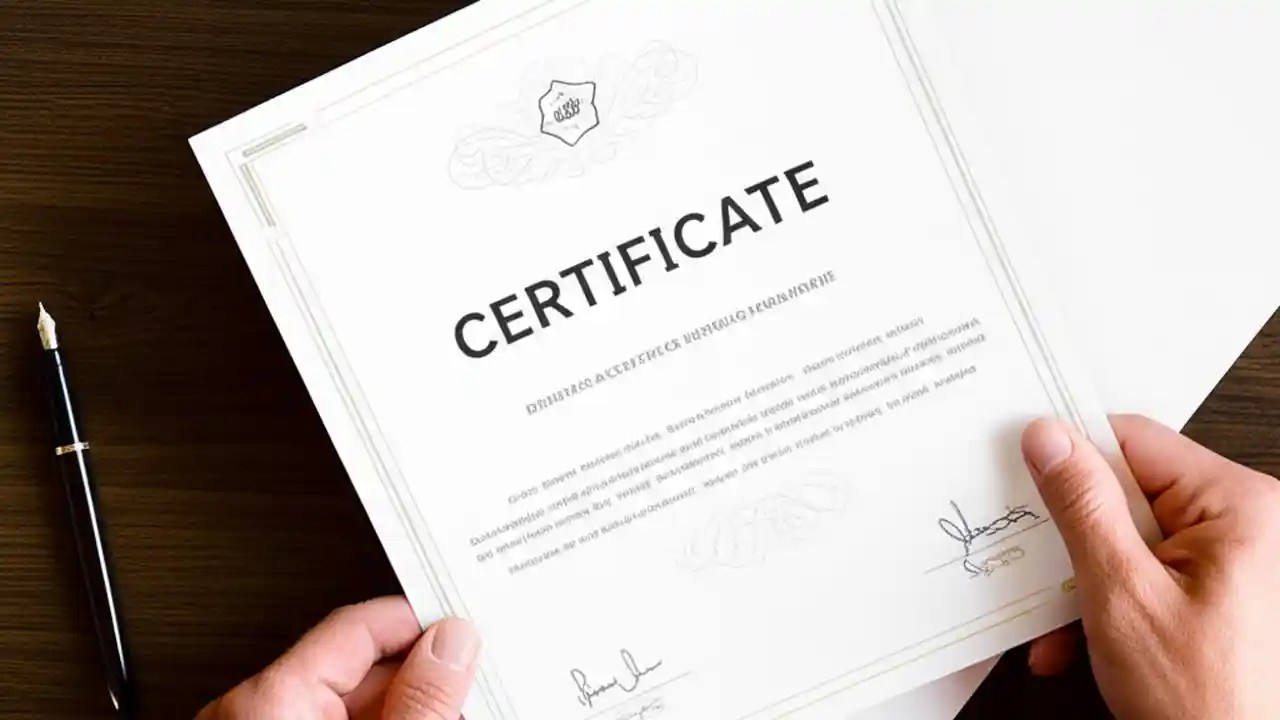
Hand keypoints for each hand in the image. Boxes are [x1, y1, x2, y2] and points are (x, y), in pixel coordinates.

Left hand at [197, 596, 479, 719]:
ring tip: (450, 706)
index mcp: (267, 699)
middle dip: (423, 675)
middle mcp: (254, 712)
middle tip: (469, 684)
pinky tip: (421, 718)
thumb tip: (453, 645)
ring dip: (408, 705)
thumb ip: (418, 700)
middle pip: (362, 667)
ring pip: (355, 703)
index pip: (358, 624)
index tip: (465, 632)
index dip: (421, 621)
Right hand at [1021, 414, 1279, 718]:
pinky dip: (1110, 602)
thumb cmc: (1204, 702)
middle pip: (1129, 493)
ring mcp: (1236, 558)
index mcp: (1240, 506)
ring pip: (1131, 537)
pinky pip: (1148, 570)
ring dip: (1085, 581)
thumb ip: (1083, 508)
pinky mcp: (1221, 587)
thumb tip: (1049, 438)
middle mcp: (1247, 523)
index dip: (1073, 455)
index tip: (1024, 474)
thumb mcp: (1121, 594)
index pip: (1135, 440)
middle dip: (1075, 541)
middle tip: (1037, 565)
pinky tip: (1081, 642)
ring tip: (1061, 627)